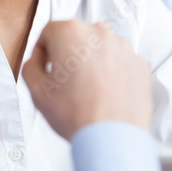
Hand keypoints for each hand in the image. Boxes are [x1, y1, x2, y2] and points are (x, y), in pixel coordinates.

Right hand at [23, 20, 151, 139]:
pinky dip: (114, 73)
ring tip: (88, 91)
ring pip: (101, 48)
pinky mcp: (140, 63)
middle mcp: (100, 33)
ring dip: (93, 62)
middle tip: (66, 82)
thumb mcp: (37, 90)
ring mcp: (123, 47)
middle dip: (70, 54)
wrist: (111, 138)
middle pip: (78, 37)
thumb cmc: (75, 115)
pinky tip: (106, 94)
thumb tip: (38, 60)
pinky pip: (121, 62)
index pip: (50, 31)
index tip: (46, 67)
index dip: (44, 51)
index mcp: (70, 32)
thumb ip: (31, 66)